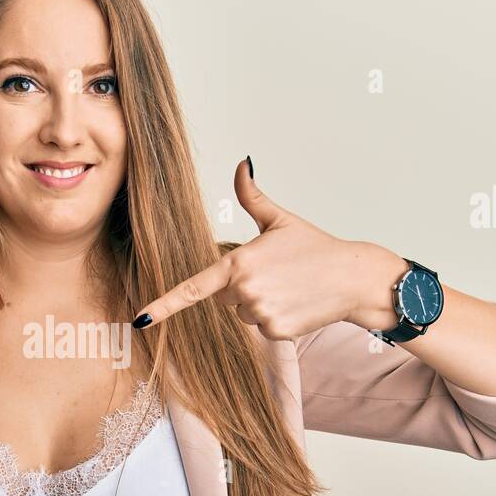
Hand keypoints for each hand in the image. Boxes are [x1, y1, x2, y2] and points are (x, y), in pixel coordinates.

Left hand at [131, 157, 407, 339]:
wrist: (354, 277)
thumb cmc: (316, 247)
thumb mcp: (280, 220)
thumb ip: (252, 196)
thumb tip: (242, 163)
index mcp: (239, 262)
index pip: (193, 288)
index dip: (165, 304)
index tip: (142, 317)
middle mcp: (245, 290)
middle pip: (223, 297)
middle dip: (243, 287)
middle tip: (277, 274)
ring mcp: (260, 312)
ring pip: (242, 314)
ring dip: (259, 304)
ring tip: (289, 288)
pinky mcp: (275, 331)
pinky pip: (261, 328)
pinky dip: (276, 319)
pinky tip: (296, 304)